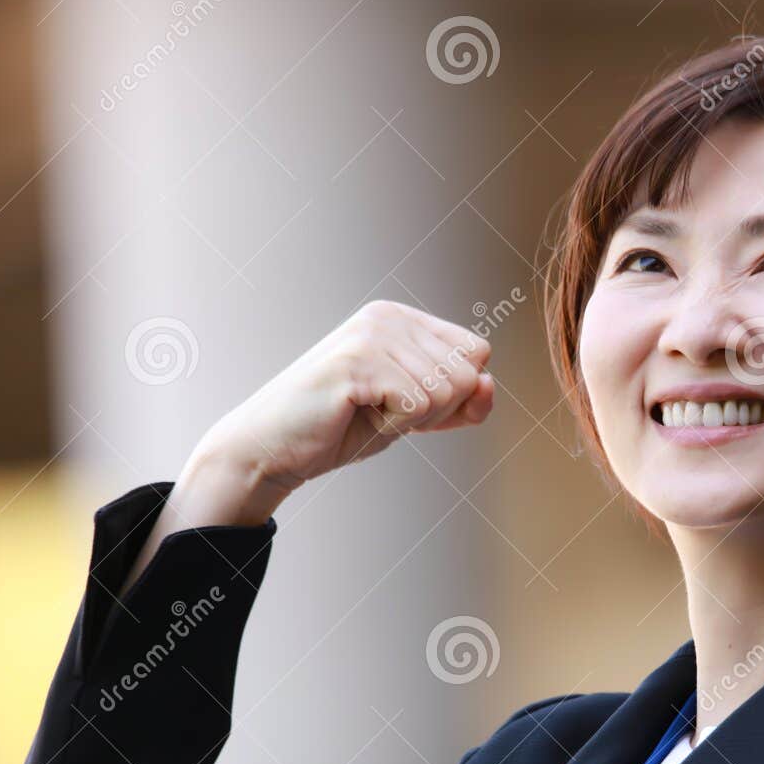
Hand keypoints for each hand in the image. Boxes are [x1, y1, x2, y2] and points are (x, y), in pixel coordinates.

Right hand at [121, 301, 493, 592]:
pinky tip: (355, 413)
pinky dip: (394, 423)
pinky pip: (417, 403)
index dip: (455, 394)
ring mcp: (372, 335)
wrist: (274, 448)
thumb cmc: (342, 429)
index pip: (477, 353)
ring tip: (365, 411)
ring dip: (410, 418)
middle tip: (381, 410)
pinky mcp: (357, 361)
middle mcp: (389, 315)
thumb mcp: (414, 415)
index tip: (406, 403)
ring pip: (446, 390)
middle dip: (434, 409)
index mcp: (403, 318)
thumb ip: (461, 402)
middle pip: (467, 373)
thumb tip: (488, 384)